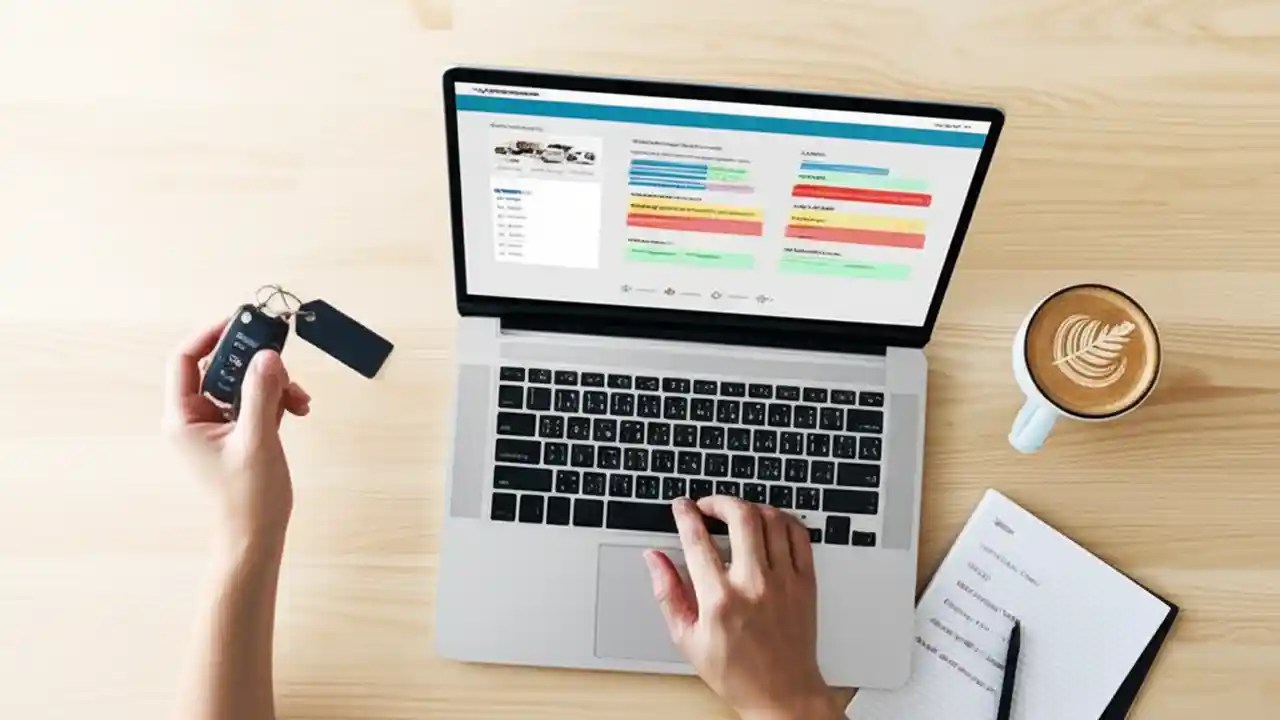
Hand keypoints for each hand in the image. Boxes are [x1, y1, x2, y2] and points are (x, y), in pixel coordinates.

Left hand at [163, 319, 310, 551]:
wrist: (256, 537)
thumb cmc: (248, 496)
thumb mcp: (257, 439)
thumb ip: (261, 393)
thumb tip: (268, 354)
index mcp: (184, 417)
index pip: (186, 359)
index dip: (212, 334)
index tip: (244, 320)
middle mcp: (195, 417)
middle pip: (220, 367)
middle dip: (255, 362)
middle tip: (283, 358)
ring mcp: (217, 425)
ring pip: (243, 383)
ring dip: (273, 383)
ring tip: (300, 399)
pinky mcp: (238, 433)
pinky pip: (254, 401)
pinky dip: (276, 400)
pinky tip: (298, 409)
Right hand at [644, 497, 841, 719]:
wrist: (782, 692)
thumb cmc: (735, 671)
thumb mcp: (687, 638)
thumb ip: (668, 593)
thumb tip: (654, 559)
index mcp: (720, 599)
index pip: (697, 540)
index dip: (686, 515)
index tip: (681, 507)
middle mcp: (754, 584)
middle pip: (740, 516)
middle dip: (719, 500)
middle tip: (708, 505)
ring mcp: (785, 581)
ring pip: (770, 519)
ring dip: (749, 507)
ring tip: (736, 513)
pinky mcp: (806, 582)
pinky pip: (798, 534)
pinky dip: (782, 519)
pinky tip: (768, 522)